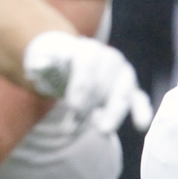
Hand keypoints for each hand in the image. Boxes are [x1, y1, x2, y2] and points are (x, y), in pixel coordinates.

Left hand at [24, 31, 152, 132]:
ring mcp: (123, 74)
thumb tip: (36, 64)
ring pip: (122, 93)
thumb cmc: (59, 67)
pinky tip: (140, 124)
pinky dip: (141, 111)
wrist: (72, 66)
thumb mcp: (48, 65)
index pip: (87, 64)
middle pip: (103, 82)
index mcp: (88, 49)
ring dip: (113, 112)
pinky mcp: (131, 90)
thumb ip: (43, 65)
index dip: (81, 84)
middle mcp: (110, 59)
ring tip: (101, 130)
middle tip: (80, 119)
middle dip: (92, 102)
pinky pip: (139, 99)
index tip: (72, 105)